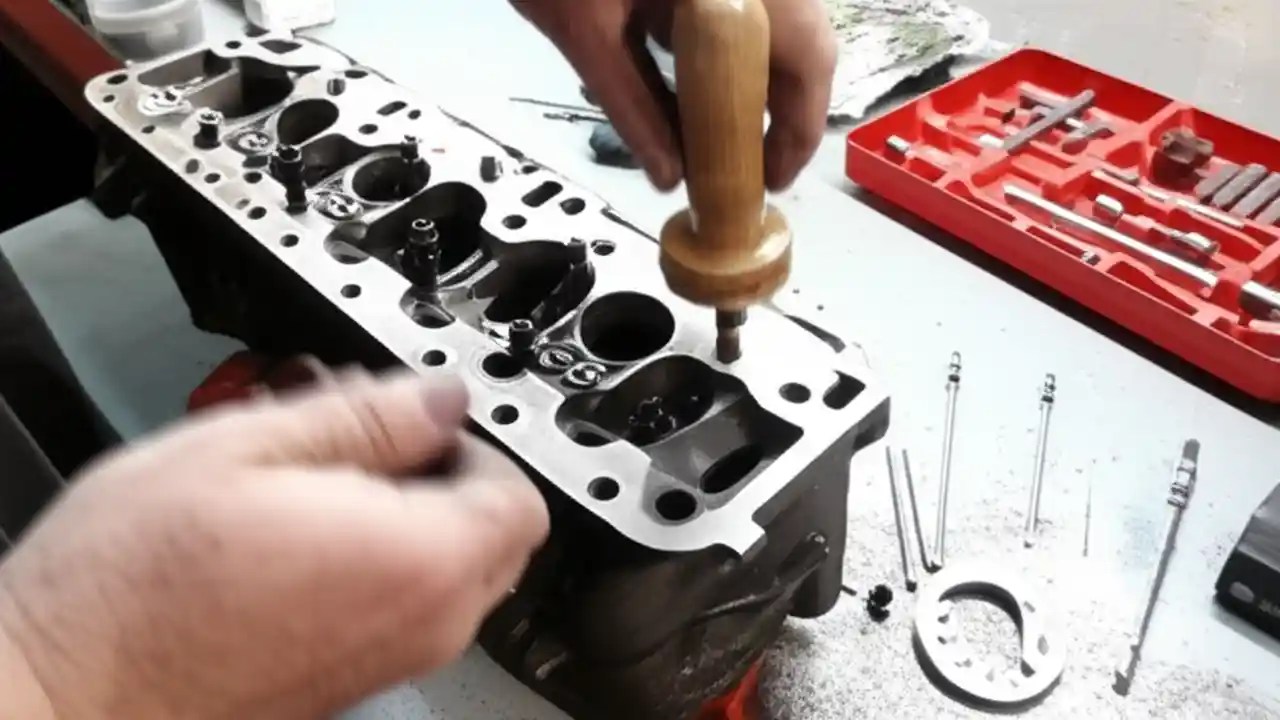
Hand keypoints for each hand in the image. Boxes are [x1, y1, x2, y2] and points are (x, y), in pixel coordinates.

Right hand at [0, 370, 548, 719]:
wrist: (61, 701)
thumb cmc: (131, 589)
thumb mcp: (247, 448)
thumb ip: (371, 415)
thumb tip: (441, 395)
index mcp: (420, 560)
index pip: (520, 496)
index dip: (474, 444)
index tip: (413, 421)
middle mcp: (423, 625)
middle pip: (492, 536)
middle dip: (440, 475)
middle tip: (357, 440)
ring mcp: (390, 662)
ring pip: (445, 571)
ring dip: (399, 513)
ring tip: (305, 479)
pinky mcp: (350, 681)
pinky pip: (398, 606)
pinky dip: (371, 559)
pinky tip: (291, 529)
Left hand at [514, 0, 836, 190]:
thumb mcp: (582, 30)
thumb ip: (632, 104)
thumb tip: (668, 175)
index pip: (804, 57)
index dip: (798, 129)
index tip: (773, 181)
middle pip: (805, 42)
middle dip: (786, 111)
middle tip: (755, 171)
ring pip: (782, 26)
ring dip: (763, 83)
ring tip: (732, 142)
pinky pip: (746, 10)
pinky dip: (736, 53)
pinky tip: (704, 93)